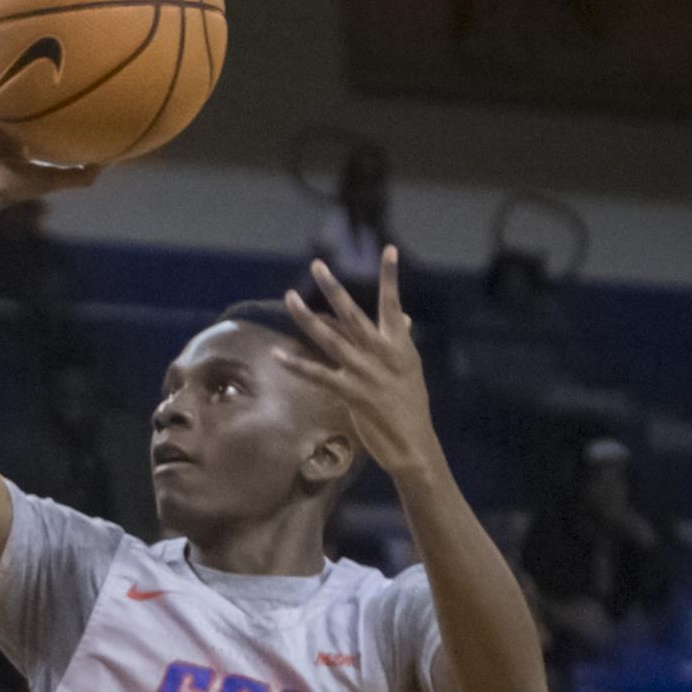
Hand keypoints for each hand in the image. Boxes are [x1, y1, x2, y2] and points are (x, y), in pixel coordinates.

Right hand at [0, 41, 100, 210]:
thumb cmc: (13, 186)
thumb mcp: (53, 177)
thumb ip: (81, 173)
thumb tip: (111, 162)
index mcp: (12, 128)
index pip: (24, 98)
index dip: (36, 80)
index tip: (55, 59)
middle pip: (0, 78)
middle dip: (8, 56)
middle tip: (27, 30)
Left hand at [277, 246, 444, 480]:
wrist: (413, 442)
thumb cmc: (411, 404)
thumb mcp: (410, 367)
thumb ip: (401, 339)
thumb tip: (404, 318)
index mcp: (399, 344)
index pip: (393, 303)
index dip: (390, 276)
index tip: (388, 248)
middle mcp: (381, 353)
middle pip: (353, 314)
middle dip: (333, 288)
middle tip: (317, 265)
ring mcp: (365, 372)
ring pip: (330, 338)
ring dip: (306, 317)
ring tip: (289, 298)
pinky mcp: (351, 393)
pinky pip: (318, 374)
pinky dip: (297, 364)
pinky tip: (278, 353)